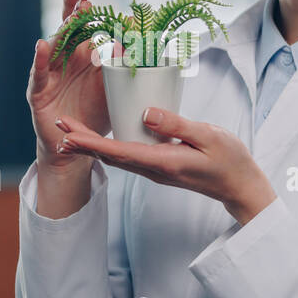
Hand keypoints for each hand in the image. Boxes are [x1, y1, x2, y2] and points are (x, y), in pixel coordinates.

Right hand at [28, 0, 119, 170]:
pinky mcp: (38, 93)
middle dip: (73, 9)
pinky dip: (39, 60)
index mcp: (83, 55)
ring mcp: (49, 75)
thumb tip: (142, 41)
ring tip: (72, 13)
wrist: (77, 147)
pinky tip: (41, 45)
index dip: (91, 11)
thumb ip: (124, 66)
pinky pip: (38, 74)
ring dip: (62, 29)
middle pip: (68, 30)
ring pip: (54, 47)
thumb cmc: (96, 114)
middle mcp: (64, 60)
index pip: (87, 27)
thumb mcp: (114, 88)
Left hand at [53, 107, 277, 225]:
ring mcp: (155, 170)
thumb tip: (145, 112)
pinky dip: (108, 147)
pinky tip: (100, 139)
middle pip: (110, 156)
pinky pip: (127, 156)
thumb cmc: (230, 159)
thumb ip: (176, 124)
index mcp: (163, 162)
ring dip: (91, 146)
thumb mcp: (208, 135)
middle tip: (58, 127)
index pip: (119, 151)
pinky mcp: (159, 166)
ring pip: (116, 158)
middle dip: (82, 143)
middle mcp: (153, 169)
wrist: (239, 185)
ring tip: (69, 133)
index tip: (69, 134)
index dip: (91, 142)